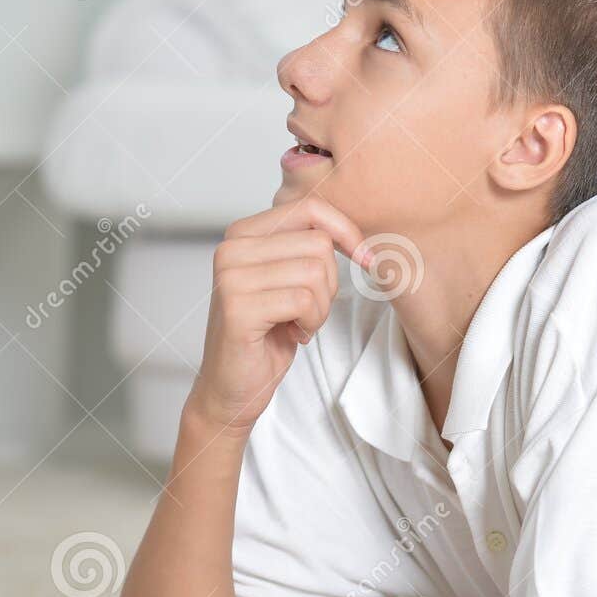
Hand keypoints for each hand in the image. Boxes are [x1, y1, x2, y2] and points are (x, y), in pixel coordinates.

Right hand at [184, 198, 368, 435]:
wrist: (232, 388)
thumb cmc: (264, 336)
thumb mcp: (290, 280)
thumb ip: (309, 247)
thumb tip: (360, 235)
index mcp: (243, 234)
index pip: (310, 207)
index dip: (346, 232)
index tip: (365, 258)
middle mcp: (231, 248)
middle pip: (318, 243)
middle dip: (329, 283)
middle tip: (307, 310)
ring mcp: (231, 276)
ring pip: (315, 272)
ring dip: (320, 307)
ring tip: (297, 323)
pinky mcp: (238, 307)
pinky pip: (303, 300)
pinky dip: (310, 322)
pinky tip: (291, 334)